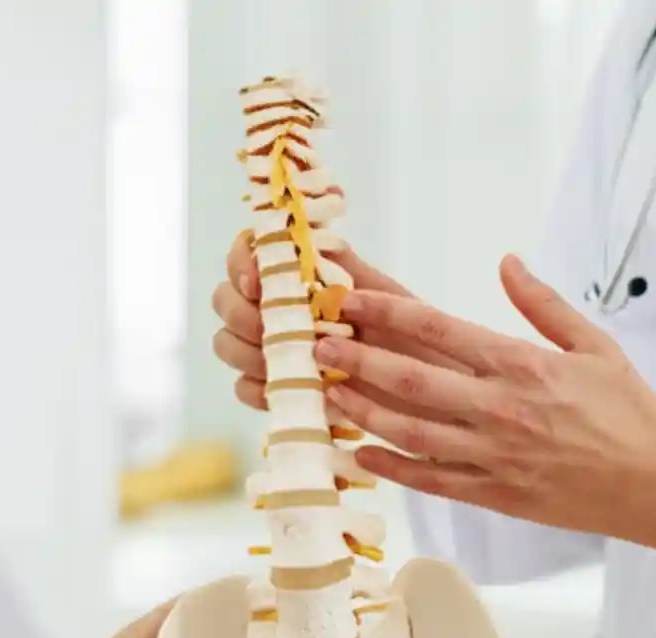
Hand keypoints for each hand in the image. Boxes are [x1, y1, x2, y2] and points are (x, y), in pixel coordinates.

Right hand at [211, 229, 468, 414]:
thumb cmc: (411, 335)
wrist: (431, 390)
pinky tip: (287, 387)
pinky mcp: (276, 389)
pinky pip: (244, 388)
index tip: (258, 282)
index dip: (241, 265)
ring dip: (247, 351)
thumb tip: (320, 228)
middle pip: (224, 301)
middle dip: (242, 313)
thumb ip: (347, 265)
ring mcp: (271, 350)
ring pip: (226, 344)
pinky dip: (258, 388)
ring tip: (284, 360)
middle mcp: (275, 309)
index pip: (245, 256)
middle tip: (270, 329)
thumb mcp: (386, 295)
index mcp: (296, 277)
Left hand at [316, 255, 655, 564]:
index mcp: (522, 365)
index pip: (439, 330)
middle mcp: (500, 408)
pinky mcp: (494, 494)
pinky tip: (359, 454)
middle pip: (412, 379)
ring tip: (325, 395)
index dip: (387, 311)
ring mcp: (493, 455)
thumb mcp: (595, 344)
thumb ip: (543, 303)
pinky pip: (432, 480)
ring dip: (363, 412)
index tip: (348, 297)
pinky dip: (392, 468)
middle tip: (315, 345)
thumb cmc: (630, 411)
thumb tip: (506, 262)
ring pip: (411, 432)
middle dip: (358, 359)